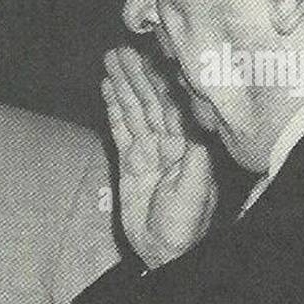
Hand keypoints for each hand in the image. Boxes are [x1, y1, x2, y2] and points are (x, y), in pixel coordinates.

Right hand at [101, 47, 215, 268]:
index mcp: (189, 145)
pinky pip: (121, 129)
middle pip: (150, 101)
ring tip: (110, 61)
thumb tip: (193, 124)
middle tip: (120, 50)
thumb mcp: (196, 192)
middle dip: (136, 75)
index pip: (173, 104)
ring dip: (123, 85)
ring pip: (134, 111)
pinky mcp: (130, 162)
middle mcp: (170, 143)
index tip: (149, 55)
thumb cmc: (185, 227)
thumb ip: (195, 158)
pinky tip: (107, 88)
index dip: (161, 79)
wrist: (164, 253)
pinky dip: (113, 108)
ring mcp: (148, 151)